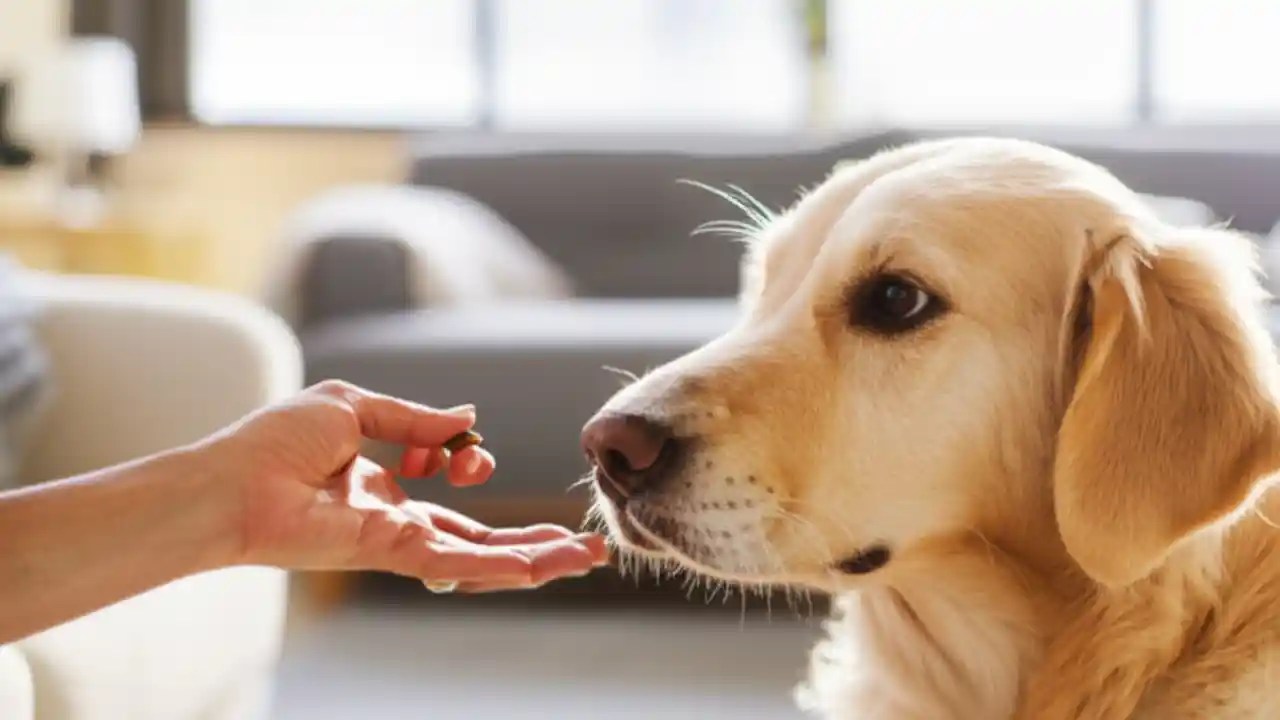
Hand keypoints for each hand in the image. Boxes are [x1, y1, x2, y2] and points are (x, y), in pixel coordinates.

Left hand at [207, 380, 607, 591]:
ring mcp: (397, 539)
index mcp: (382, 481)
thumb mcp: (352, 406)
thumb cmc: (273, 440)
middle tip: (580, 538)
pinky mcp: (392, 552)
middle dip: (530, 537)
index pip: (447, 481)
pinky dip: (500, 565)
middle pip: (478, 533)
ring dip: (534, 556)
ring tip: (584, 557)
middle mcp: (396, 517)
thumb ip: (415, 419)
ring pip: (479, 555)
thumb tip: (469, 420)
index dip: (466, 461)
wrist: (232, 479)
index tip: (459, 442)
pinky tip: (541, 566)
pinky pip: (456, 560)